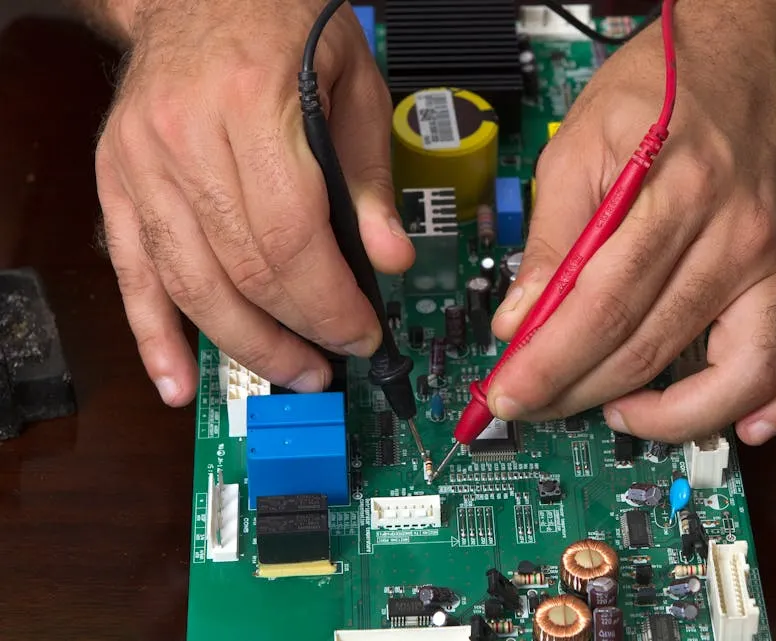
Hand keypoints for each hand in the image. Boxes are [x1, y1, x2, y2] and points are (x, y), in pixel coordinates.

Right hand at [95, 1, 412, 405]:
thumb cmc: (285, 21)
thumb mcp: (355, 85)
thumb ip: (370, 179)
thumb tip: (390, 261)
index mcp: (254, 108)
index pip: (293, 241)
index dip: (330, 304)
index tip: (361, 335)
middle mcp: (186, 138)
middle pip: (243, 271)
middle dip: (296, 333)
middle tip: (331, 365)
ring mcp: (142, 163)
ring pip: (190, 284)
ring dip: (242, 345)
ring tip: (288, 374)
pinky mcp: (118, 180)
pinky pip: (132, 271)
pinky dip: (153, 333)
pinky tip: (177, 381)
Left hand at [487, 28, 775, 444]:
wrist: (741, 66)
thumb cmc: (656, 97)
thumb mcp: (577, 145)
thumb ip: (549, 237)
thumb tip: (518, 320)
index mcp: (674, 194)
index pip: (602, 304)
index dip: (549, 363)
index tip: (509, 394)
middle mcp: (736, 236)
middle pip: (651, 346)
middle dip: (577, 391)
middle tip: (535, 404)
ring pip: (737, 375)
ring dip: (669, 418)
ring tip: (616, 414)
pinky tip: (742, 427)